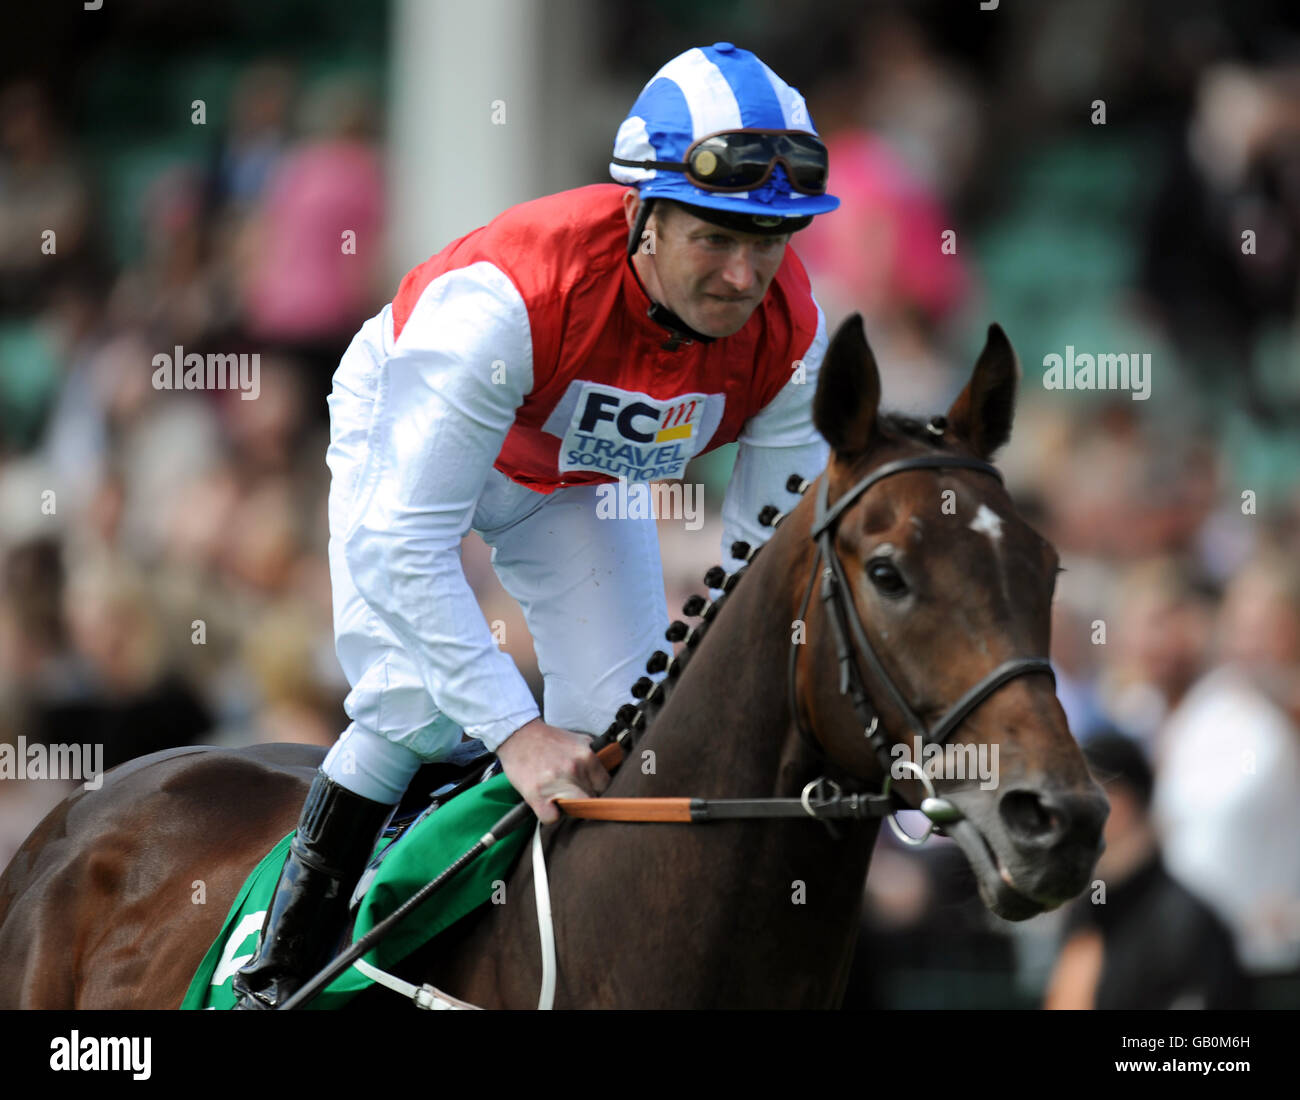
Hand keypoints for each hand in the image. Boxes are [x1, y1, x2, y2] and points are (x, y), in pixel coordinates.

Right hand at [494, 718, 608, 823]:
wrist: (519, 735)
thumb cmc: (548, 740)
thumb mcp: (577, 739)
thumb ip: (594, 753)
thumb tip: (610, 766)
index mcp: (586, 756)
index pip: (605, 785)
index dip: (598, 790)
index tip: (591, 790)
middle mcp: (573, 770)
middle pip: (593, 800)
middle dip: (586, 799)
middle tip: (576, 795)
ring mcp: (555, 783)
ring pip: (576, 811)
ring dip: (570, 808)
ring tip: (562, 799)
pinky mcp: (537, 796)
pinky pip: (552, 818)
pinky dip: (551, 815)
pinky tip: (548, 806)